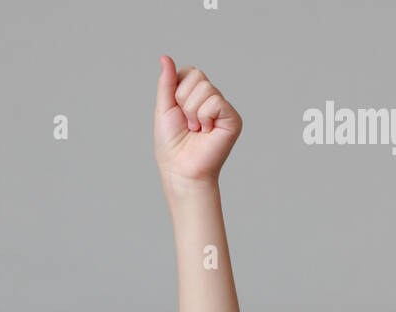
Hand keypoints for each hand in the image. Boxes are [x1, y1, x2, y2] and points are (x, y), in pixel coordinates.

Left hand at [154, 55, 241, 186]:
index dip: (177, 91)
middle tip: (188, 124)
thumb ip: (167, 82)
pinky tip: (206, 132)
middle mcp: (211, 99)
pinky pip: (216, 101)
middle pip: (197, 76)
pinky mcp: (232, 119)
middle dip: (184, 100)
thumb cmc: (171, 146)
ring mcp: (223, 108)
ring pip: (205, 88)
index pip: (189, 72)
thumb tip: (165, 57)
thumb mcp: (163, 109)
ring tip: (196, 130)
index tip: (178, 113)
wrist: (181, 169)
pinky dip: (204, 117)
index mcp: (196, 95)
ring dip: (193, 112)